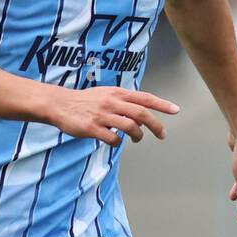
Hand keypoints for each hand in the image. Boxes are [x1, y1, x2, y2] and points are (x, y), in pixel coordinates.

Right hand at [50, 86, 179, 146]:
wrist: (60, 105)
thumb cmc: (85, 101)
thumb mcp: (106, 95)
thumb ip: (124, 103)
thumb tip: (141, 118)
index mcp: (117, 93)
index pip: (145, 98)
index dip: (162, 104)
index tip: (176, 110)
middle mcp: (112, 102)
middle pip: (142, 114)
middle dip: (156, 126)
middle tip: (162, 135)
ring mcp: (102, 115)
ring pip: (130, 127)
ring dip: (138, 136)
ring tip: (137, 139)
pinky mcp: (92, 128)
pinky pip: (112, 139)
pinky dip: (118, 143)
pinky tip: (115, 142)